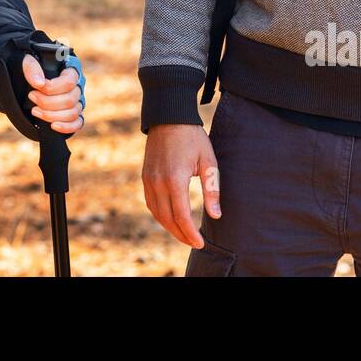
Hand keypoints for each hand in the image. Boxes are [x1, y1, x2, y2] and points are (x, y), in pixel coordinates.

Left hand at [21, 53, 83, 133]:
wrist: (28, 81)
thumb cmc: (33, 68)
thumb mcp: (28, 61)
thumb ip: (32, 68)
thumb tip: (39, 83)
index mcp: (71, 70)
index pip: (69, 82)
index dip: (51, 88)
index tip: (35, 88)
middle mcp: (78, 86)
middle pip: (70, 100)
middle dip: (47, 103)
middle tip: (31, 97)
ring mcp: (78, 101)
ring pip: (73, 113)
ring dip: (52, 115)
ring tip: (35, 111)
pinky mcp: (75, 114)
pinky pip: (78, 123)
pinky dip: (67, 127)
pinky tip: (53, 126)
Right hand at [142, 124, 219, 248]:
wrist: (168, 116)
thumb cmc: (192, 137)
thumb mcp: (208, 161)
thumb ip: (212, 190)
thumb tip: (216, 215)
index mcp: (175, 179)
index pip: (182, 216)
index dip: (191, 233)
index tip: (201, 243)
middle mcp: (158, 182)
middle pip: (167, 219)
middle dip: (181, 235)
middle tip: (194, 243)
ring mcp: (148, 179)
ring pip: (157, 213)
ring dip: (170, 227)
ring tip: (184, 235)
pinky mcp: (145, 176)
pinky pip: (151, 203)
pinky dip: (160, 215)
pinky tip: (171, 219)